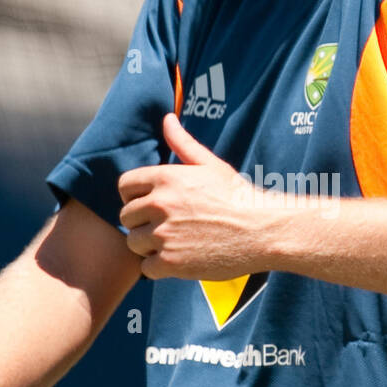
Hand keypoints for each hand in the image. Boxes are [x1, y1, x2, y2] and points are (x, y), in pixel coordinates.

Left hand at [118, 113, 264, 279]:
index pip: (124, 186)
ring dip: (149, 246)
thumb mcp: (210, 164)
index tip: (152, 204)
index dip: (135, 196)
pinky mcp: (171, 262)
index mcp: (166, 178)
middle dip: (142, 222)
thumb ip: (183, 143)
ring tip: (175, 242)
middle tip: (167, 226)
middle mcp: (160, 204)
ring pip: (134, 242)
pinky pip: (146, 267)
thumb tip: (167, 118)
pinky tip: (180, 259)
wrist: (262, 231)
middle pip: (127, 216)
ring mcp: (164, 235)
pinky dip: (159, 267)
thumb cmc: (238, 196)